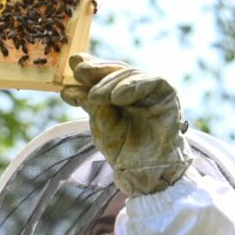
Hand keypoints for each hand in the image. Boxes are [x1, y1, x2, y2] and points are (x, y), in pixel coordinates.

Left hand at [59, 54, 192, 195]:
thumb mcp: (99, 121)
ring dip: (111, 82)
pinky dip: (135, 86)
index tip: (74, 64)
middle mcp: (137, 89)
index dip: (92, 68)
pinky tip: (117, 96)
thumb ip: (87, 102)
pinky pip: (154, 82)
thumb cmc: (123, 148)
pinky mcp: (168, 96)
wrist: (143, 171)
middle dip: (98, 70)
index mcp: (120, 94)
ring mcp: (153, 92)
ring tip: (95, 96)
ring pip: (132, 74)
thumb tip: (66, 88)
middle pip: (118, 71)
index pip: (106, 74)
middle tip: (80, 71)